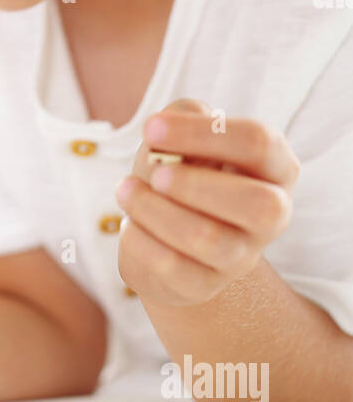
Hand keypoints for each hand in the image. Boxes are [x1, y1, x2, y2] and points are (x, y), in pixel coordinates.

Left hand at [115, 99, 299, 306]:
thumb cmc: (181, 172)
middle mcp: (272, 215)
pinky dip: (142, 240)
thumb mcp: (184, 135)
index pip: (259, 144)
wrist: (165, 235)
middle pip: (257, 203)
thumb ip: (183, 116)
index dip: (204, 133)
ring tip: (125, 190)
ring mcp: (242, 256)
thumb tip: (170, 129)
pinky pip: (174, 268)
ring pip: (208, 239)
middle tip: (155, 174)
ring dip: (155, 210)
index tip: (151, 128)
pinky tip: (128, 223)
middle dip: (196, 184)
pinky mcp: (205, 285)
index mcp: (276, 169)